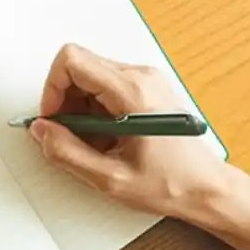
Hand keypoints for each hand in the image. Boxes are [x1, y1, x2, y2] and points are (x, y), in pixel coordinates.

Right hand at [30, 44, 230, 220]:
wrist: (208, 188)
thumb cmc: (172, 183)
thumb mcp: (110, 178)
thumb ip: (67, 153)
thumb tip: (41, 131)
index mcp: (133, 93)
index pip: (72, 61)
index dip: (52, 89)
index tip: (54, 117)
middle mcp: (141, 77)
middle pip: (78, 66)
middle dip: (64, 100)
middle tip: (70, 134)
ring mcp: (145, 79)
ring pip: (88, 74)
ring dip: (79, 106)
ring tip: (93, 140)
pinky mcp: (146, 86)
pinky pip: (104, 84)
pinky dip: (93, 108)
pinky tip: (106, 135)